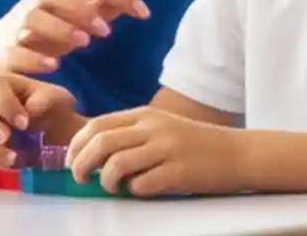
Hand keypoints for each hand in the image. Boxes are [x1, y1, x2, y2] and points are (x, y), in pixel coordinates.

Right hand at [0, 0, 149, 80]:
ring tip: (84, 43)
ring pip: (35, 16)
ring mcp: (16, 27)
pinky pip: (16, 50)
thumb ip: (94, 12)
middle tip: (107, 33)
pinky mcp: (3, 52)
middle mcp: (34, 4)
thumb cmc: (32, 41)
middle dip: (84, 9)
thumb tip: (129, 4)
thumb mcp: (67, 24)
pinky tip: (54, 66)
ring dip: (62, 26)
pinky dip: (35, 57)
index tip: (145, 13)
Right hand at [0, 72, 86, 166]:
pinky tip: (13, 164)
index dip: (5, 103)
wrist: (57, 136)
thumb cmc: (54, 109)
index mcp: (3, 83)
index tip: (24, 123)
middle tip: (6, 138)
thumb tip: (31, 107)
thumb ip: (47, 99)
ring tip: (14, 159)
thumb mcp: (59, 100)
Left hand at [66, 106, 239, 196]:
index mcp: (145, 115)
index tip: (70, 161)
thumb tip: (92, 155)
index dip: (77, 145)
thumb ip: (130, 135)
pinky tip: (142, 190)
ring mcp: (166, 149)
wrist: (236, 153)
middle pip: (101, 143)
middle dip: (81, 163)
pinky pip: (142, 185)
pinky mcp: (178, 172)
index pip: (98, 125)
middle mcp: (153, 128)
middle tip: (79, 178)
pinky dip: (135, 191)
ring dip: (106, 181)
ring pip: (117, 165)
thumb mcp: (160, 128)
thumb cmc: (193, 144)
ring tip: (113, 187)